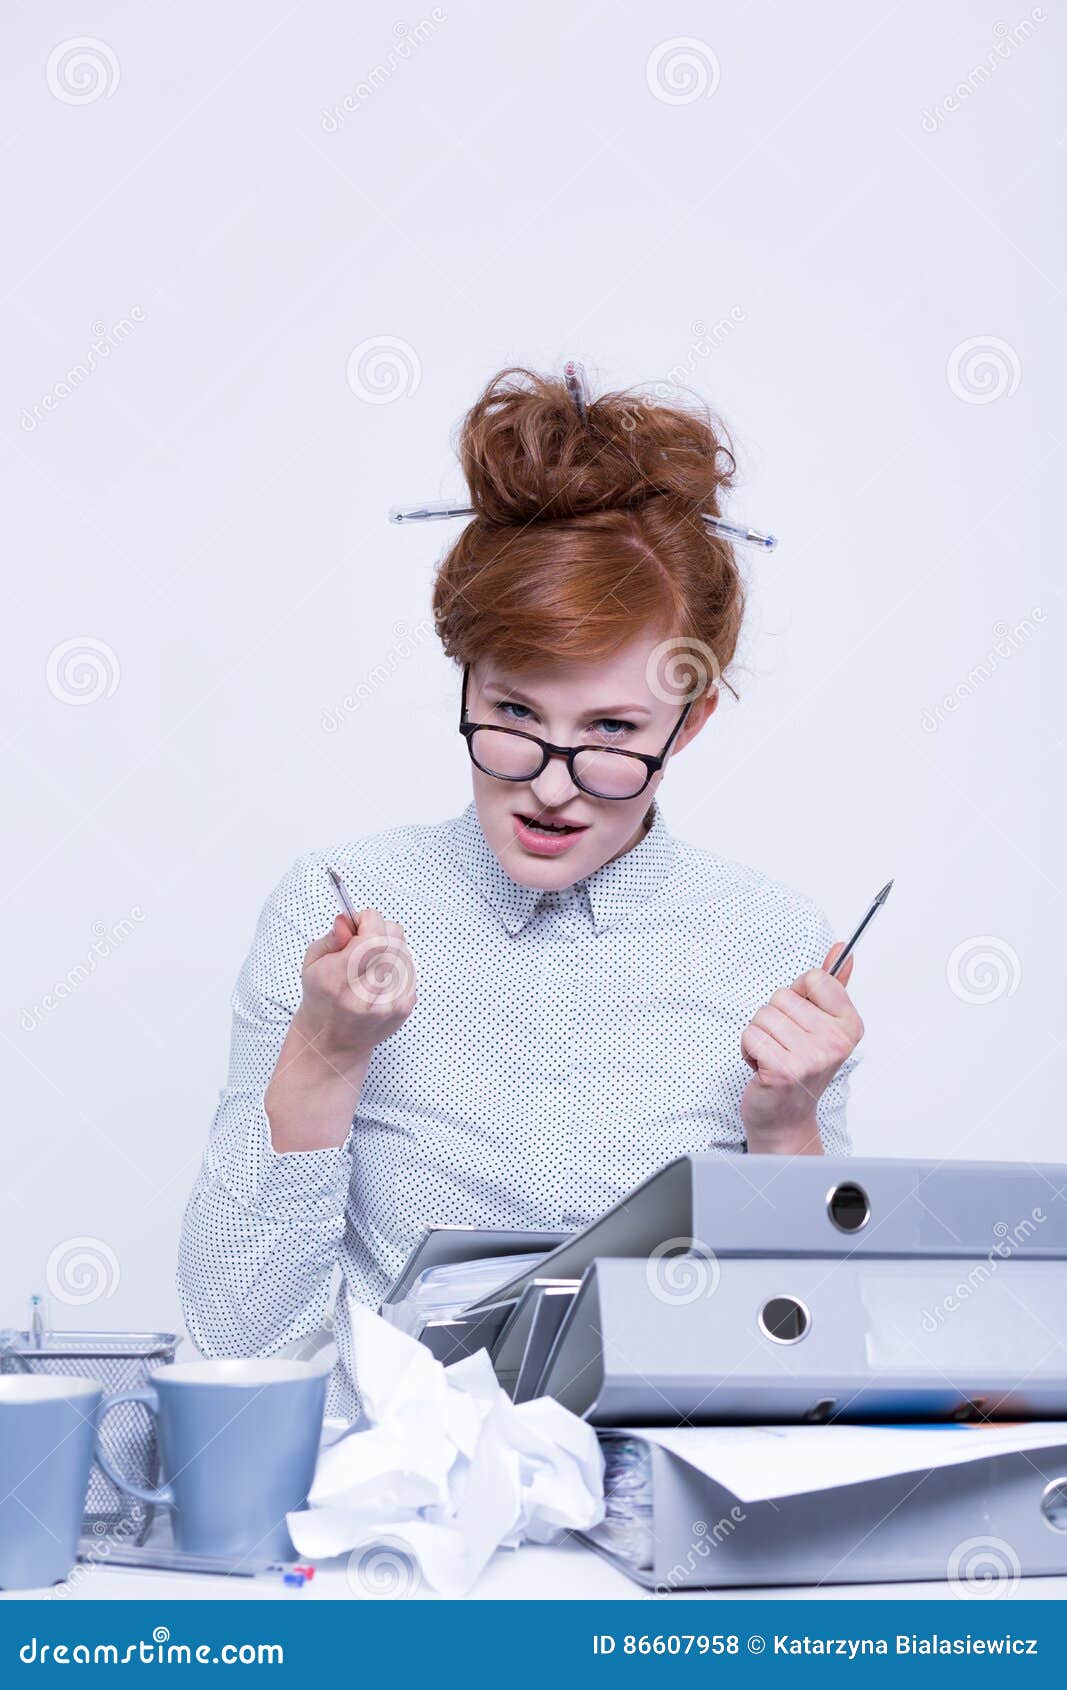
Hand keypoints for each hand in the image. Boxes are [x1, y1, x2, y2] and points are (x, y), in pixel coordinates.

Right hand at [265, 907, 416, 1152]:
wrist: (333, 1042)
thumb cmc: (322, 999)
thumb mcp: (312, 963)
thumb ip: (332, 937)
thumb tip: (348, 919)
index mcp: (340, 977)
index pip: (373, 929)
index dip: (364, 920)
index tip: (356, 927)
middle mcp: (367, 991)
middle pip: (394, 934)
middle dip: (378, 930)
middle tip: (363, 944)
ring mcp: (390, 1000)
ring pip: (404, 949)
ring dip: (389, 948)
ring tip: (370, 965)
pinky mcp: (405, 1006)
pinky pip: (411, 968)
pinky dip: (397, 966)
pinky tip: (380, 978)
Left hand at [740, 943, 862, 1154]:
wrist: (785, 1117)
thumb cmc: (801, 1067)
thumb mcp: (822, 1025)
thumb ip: (832, 986)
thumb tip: (842, 949)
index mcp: (849, 1026)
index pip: (816, 978)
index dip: (798, 994)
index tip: (801, 1019)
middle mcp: (835, 1042)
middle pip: (783, 996)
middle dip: (774, 1017)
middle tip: (786, 1044)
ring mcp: (811, 1058)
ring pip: (763, 1015)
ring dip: (760, 1034)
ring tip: (774, 1055)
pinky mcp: (782, 1071)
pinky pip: (750, 1035)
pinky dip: (749, 1049)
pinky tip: (763, 1066)